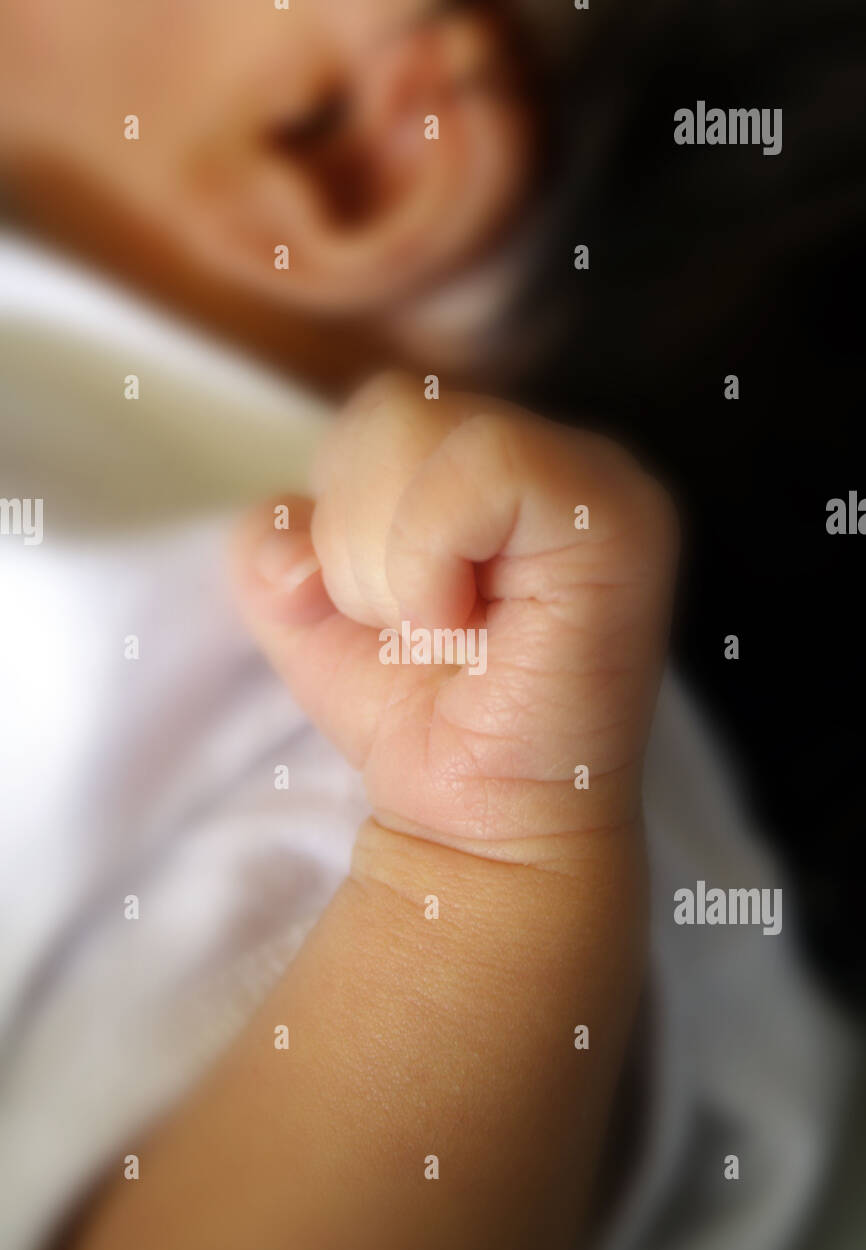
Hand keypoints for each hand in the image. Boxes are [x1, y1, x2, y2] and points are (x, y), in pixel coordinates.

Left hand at [233, 373, 676, 869]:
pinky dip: (430, 561)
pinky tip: (469, 627)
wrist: (480, 826)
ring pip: (416, 428)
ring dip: (389, 563)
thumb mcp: (305, 610)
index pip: (378, 414)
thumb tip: (290, 548)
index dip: (341, 521)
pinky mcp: (622, 518)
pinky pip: (480, 464)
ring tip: (449, 629)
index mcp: (494, 462)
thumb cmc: (411, 715)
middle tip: (425, 626)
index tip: (395, 613)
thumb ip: (273, 540)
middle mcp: (558, 454)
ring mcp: (599, 479)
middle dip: (357, 543)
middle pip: (387, 410)